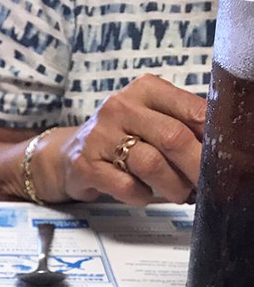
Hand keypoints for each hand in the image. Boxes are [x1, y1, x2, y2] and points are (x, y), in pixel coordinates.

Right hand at [34, 75, 206, 205]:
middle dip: (195, 166)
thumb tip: (216, 149)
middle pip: (173, 137)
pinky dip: (142, 197)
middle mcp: (121, 107)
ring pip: (151, 164)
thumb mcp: (148, 119)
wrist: (68, 154)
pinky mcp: (87, 165)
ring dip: (171, 186)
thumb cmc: (117, 138)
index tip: (219, 157)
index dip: (210, 137)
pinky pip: (126, 186)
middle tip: (204, 184)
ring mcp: (101, 136)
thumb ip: (179, 125)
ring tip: (178, 194)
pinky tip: (144, 196)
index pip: (190, 109)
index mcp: (145, 90)